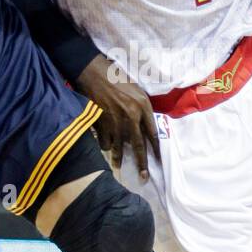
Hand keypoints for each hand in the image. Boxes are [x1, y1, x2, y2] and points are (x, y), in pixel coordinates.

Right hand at [75, 54, 159, 180]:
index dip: (156, 149)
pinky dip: (105, 145)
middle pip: (139, 145)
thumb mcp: (136, 90)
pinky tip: (105, 146)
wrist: (93, 73)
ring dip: (119, 158)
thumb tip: (145, 126)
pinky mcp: (101, 124)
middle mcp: (131, 116)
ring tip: (119, 166)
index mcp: (143, 106)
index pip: (153, 133)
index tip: (159, 161)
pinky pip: (105, 142)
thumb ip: (142, 108)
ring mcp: (115, 122)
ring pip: (120, 147)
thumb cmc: (116, 78)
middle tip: (144, 177)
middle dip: (142, 163)